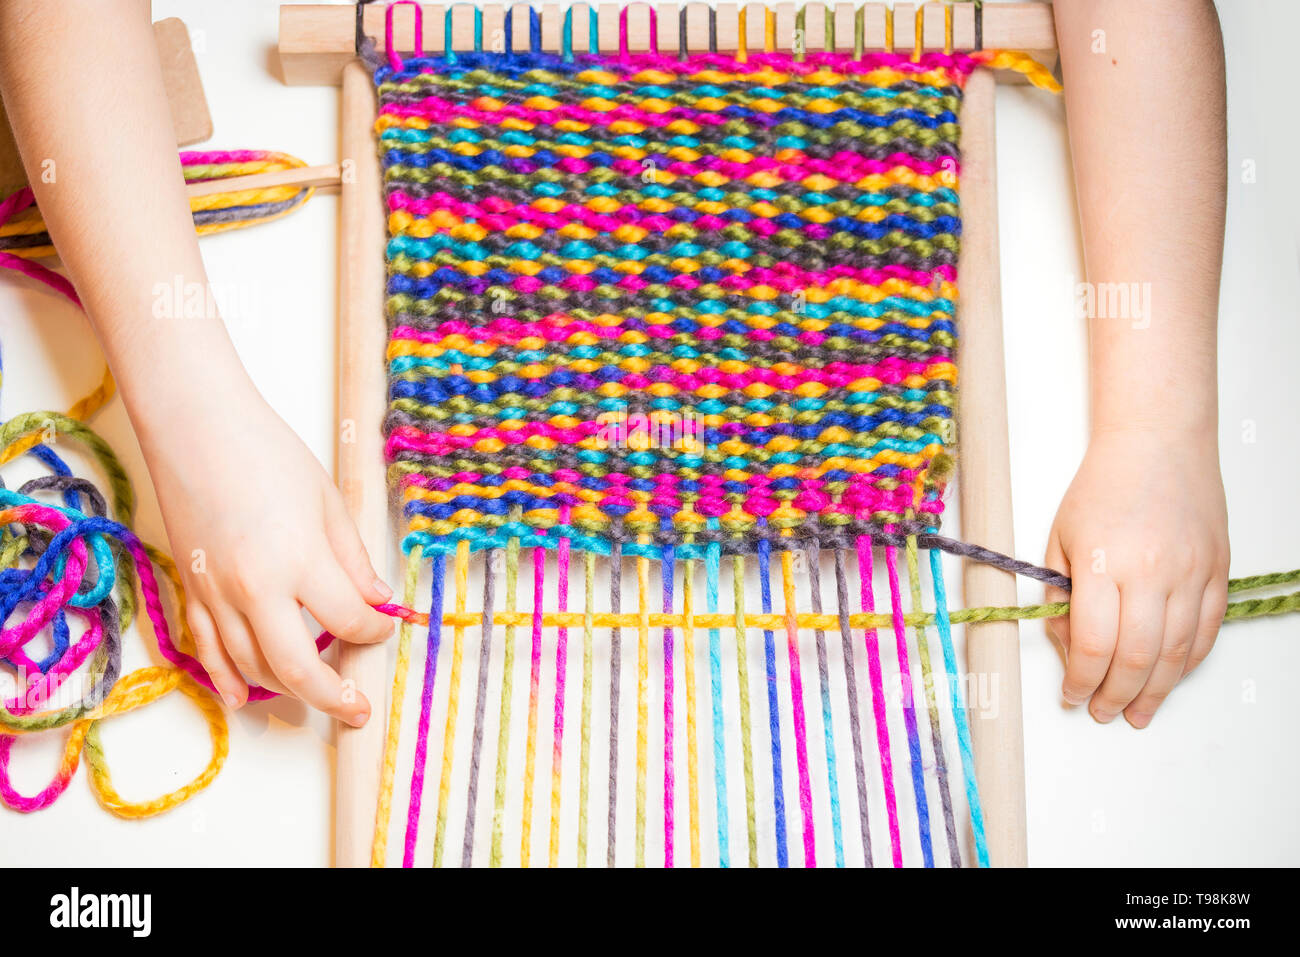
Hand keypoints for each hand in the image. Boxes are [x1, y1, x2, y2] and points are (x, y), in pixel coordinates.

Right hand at [140, 381, 393, 725]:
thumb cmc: (267, 452)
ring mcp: (217, 593)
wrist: (196, 427)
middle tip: (358, 707)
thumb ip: (353, 559)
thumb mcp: (328, 502)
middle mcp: (256, 588)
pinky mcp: (190, 589)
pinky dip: (227, 678)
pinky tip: (246, 698)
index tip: (385, 627)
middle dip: (335, 695)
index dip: (374, 630)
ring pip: (253, 666)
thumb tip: (376, 600)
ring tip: (318, 696)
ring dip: (288, 690)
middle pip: (299, 668)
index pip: (349, 619)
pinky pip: (207, 649)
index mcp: (300, 560)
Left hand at [1045, 427, 1228, 727]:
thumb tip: (1069, 647)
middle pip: (1138, 657)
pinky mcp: (1217, 570)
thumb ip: (1060, 596)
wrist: (1156, 443)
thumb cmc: (1101, 487)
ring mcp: (1190, 572)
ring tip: (1138, 711)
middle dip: (1117, 695)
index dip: (1082, 680)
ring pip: (1178, 652)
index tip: (1073, 695)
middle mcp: (1152, 572)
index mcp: (1104, 563)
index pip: (1094, 644)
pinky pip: (1207, 631)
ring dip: (1156, 690)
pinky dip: (1189, 662)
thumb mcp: (1060, 538)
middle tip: (1104, 712)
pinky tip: (1171, 677)